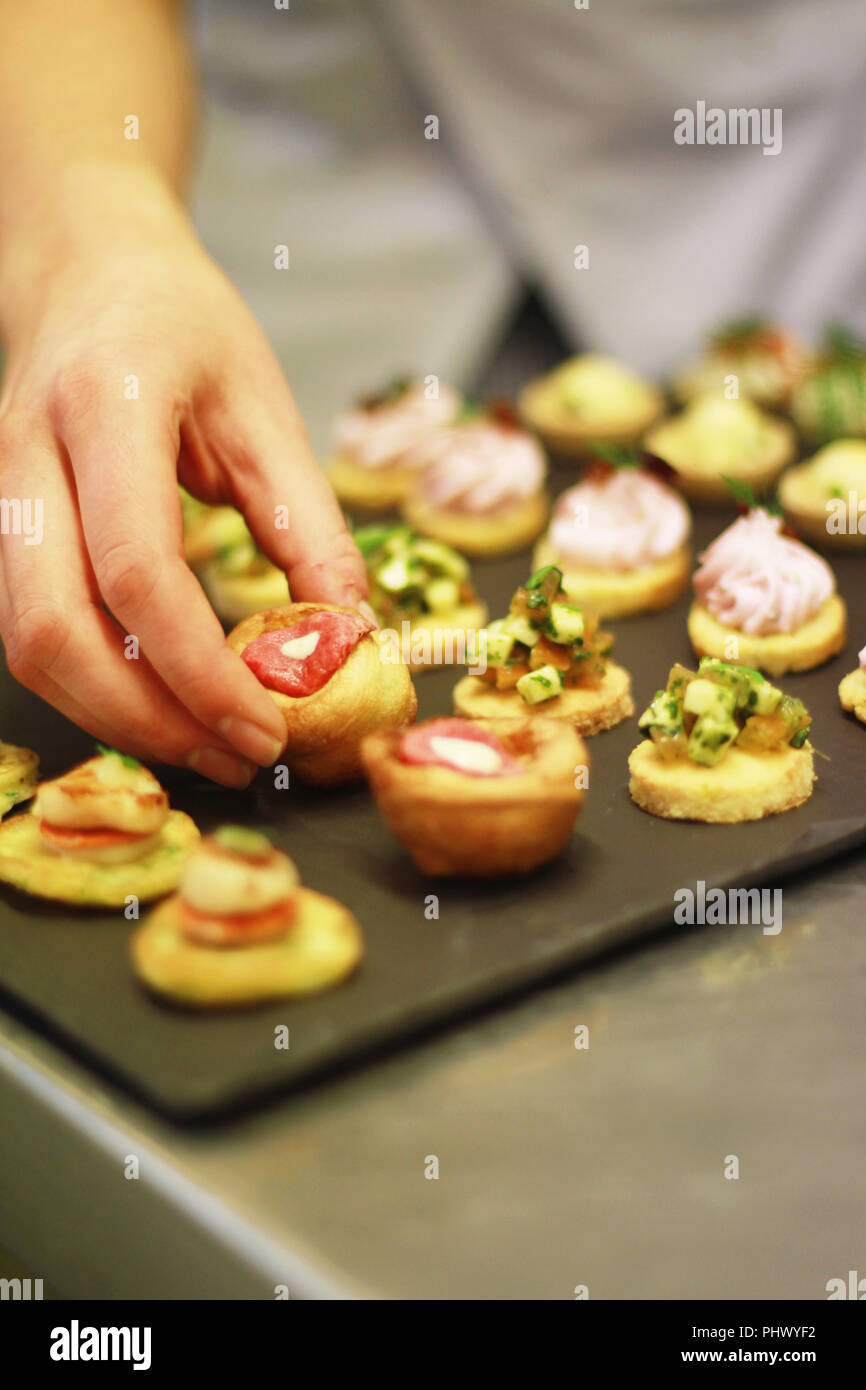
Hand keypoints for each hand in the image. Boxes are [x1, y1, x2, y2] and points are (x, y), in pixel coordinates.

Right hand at [0, 166, 367, 785]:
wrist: (86, 265)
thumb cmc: (181, 322)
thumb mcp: (263, 406)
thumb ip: (307, 524)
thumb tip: (347, 636)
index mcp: (105, 408)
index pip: (135, 570)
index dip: (198, 670)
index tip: (268, 725)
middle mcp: (28, 455)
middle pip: (54, 630)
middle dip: (147, 719)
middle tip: (239, 755)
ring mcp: (0, 492)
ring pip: (29, 643)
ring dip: (116, 717)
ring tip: (209, 746)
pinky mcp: (4, 525)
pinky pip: (34, 628)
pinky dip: (96, 685)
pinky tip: (163, 703)